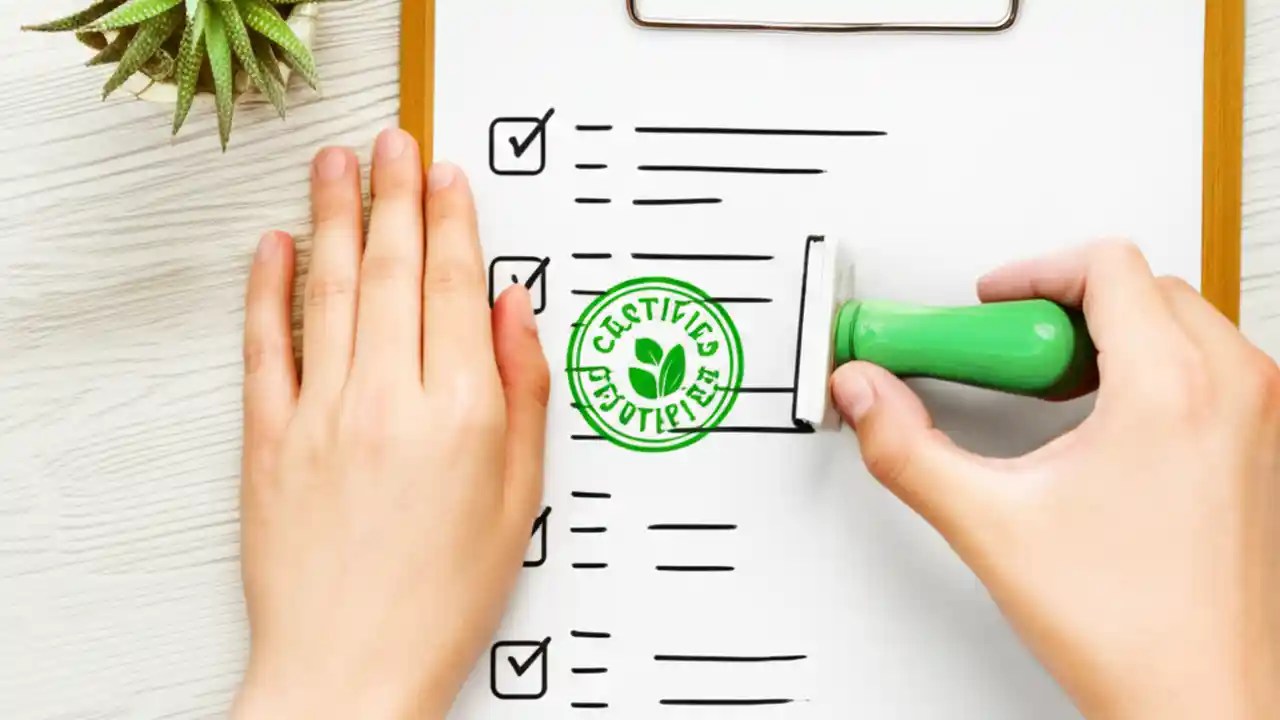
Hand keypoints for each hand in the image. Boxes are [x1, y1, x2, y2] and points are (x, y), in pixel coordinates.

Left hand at [232, 130, 549, 719]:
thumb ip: (523, 395)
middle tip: (394, 144)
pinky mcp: (269, 440)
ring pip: (328, 290)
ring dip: (332, 216)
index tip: (447, 178)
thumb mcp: (518, 499)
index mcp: (461, 414)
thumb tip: (514, 315)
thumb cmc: (440, 598)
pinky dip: (267, 288)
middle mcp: (390, 401)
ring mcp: (323, 415)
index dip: (450, 220)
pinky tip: (274, 247)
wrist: (351, 669)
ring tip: (337, 166)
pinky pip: (266, 346)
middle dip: (394, 194)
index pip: (452, 287)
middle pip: (389, 270)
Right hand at [831, 241, 1279, 718]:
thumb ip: (906, 448)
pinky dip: (1148, 369)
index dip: (1032, 271)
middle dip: (1060, 308)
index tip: (991, 306)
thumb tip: (866, 396)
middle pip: (1141, 286)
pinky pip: (1206, 367)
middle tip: (1006, 359)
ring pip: (1180, 321)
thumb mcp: (989, 524)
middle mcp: (1232, 392)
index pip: (1106, 265)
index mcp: (1172, 389)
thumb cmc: (1132, 630)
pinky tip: (1097, 426)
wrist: (1202, 701)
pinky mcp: (1260, 450)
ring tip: (1047, 393)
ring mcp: (1257, 421)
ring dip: (1107, 336)